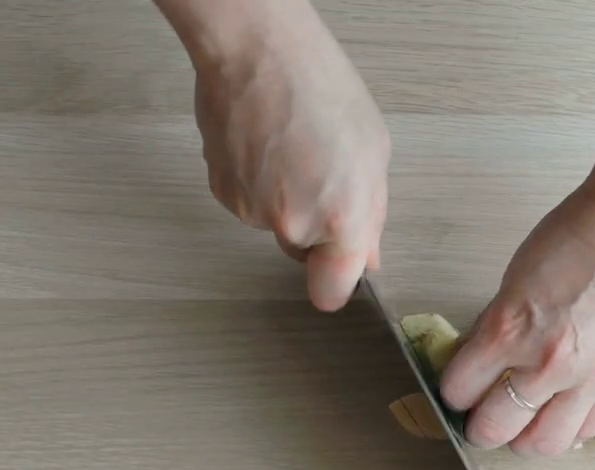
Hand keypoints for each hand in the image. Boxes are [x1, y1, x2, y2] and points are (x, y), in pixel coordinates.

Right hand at [189, 9, 388, 310]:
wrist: (255, 51)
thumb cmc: (318, 86)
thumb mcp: (372, 150)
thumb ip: (370, 213)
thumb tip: (367, 255)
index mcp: (341, 218)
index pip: (332, 293)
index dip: (335, 281)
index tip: (338, 270)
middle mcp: (293, 224)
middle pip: (303, 251)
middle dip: (314, 225)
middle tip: (321, 172)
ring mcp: (252, 211)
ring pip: (274, 223)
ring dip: (285, 196)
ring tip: (292, 145)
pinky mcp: (222, 192)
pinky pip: (248, 201)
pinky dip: (257, 179)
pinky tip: (265, 142)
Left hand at [441, 187, 594, 455]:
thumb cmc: (577, 237)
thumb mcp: (515, 278)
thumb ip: (497, 325)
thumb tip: (481, 359)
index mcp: (509, 331)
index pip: (459, 389)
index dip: (453, 390)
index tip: (459, 388)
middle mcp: (546, 364)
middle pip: (495, 428)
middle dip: (481, 427)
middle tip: (483, 418)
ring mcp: (588, 379)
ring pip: (544, 444)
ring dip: (525, 440)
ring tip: (525, 425)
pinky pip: (589, 430)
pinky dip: (570, 429)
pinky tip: (563, 415)